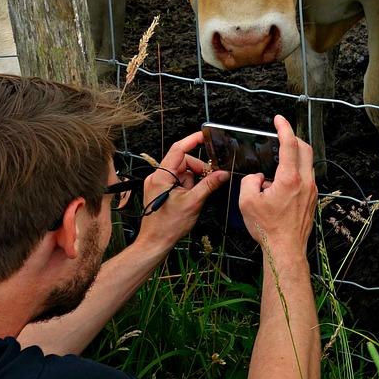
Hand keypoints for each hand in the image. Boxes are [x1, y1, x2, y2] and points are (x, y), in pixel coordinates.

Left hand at [135, 131, 229, 256]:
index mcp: (162, 176)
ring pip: (182, 172)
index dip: (192, 140)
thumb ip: (209, 184)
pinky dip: (187, 185)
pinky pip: (177, 180)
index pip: (178, 150)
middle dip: (198, 169)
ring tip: (194, 196)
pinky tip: (190, 197)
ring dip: (193, 180)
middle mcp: (157, 177)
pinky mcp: (160, 190)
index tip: (205, 136)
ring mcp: (157, 183)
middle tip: (208, 181)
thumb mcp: (194, 202)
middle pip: (183, 162)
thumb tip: (223, 173)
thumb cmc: (169, 225)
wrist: (155, 241)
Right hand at [238, 115, 316, 256]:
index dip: (284, 128)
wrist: (286, 249)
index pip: (290, 145)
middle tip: (281, 136)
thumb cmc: (268, 228)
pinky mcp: (312, 199)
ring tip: (278, 162)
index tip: (279, 119)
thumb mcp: (247, 202)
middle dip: (293, 138)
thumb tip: (259, 177)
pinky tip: (282, 181)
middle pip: (305, 149)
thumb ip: (251, 182)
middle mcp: (305, 182)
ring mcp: (311, 190)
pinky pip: (306, 177)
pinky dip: (296, 171)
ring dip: (295, 156)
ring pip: (307, 163)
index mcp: (290, 179)